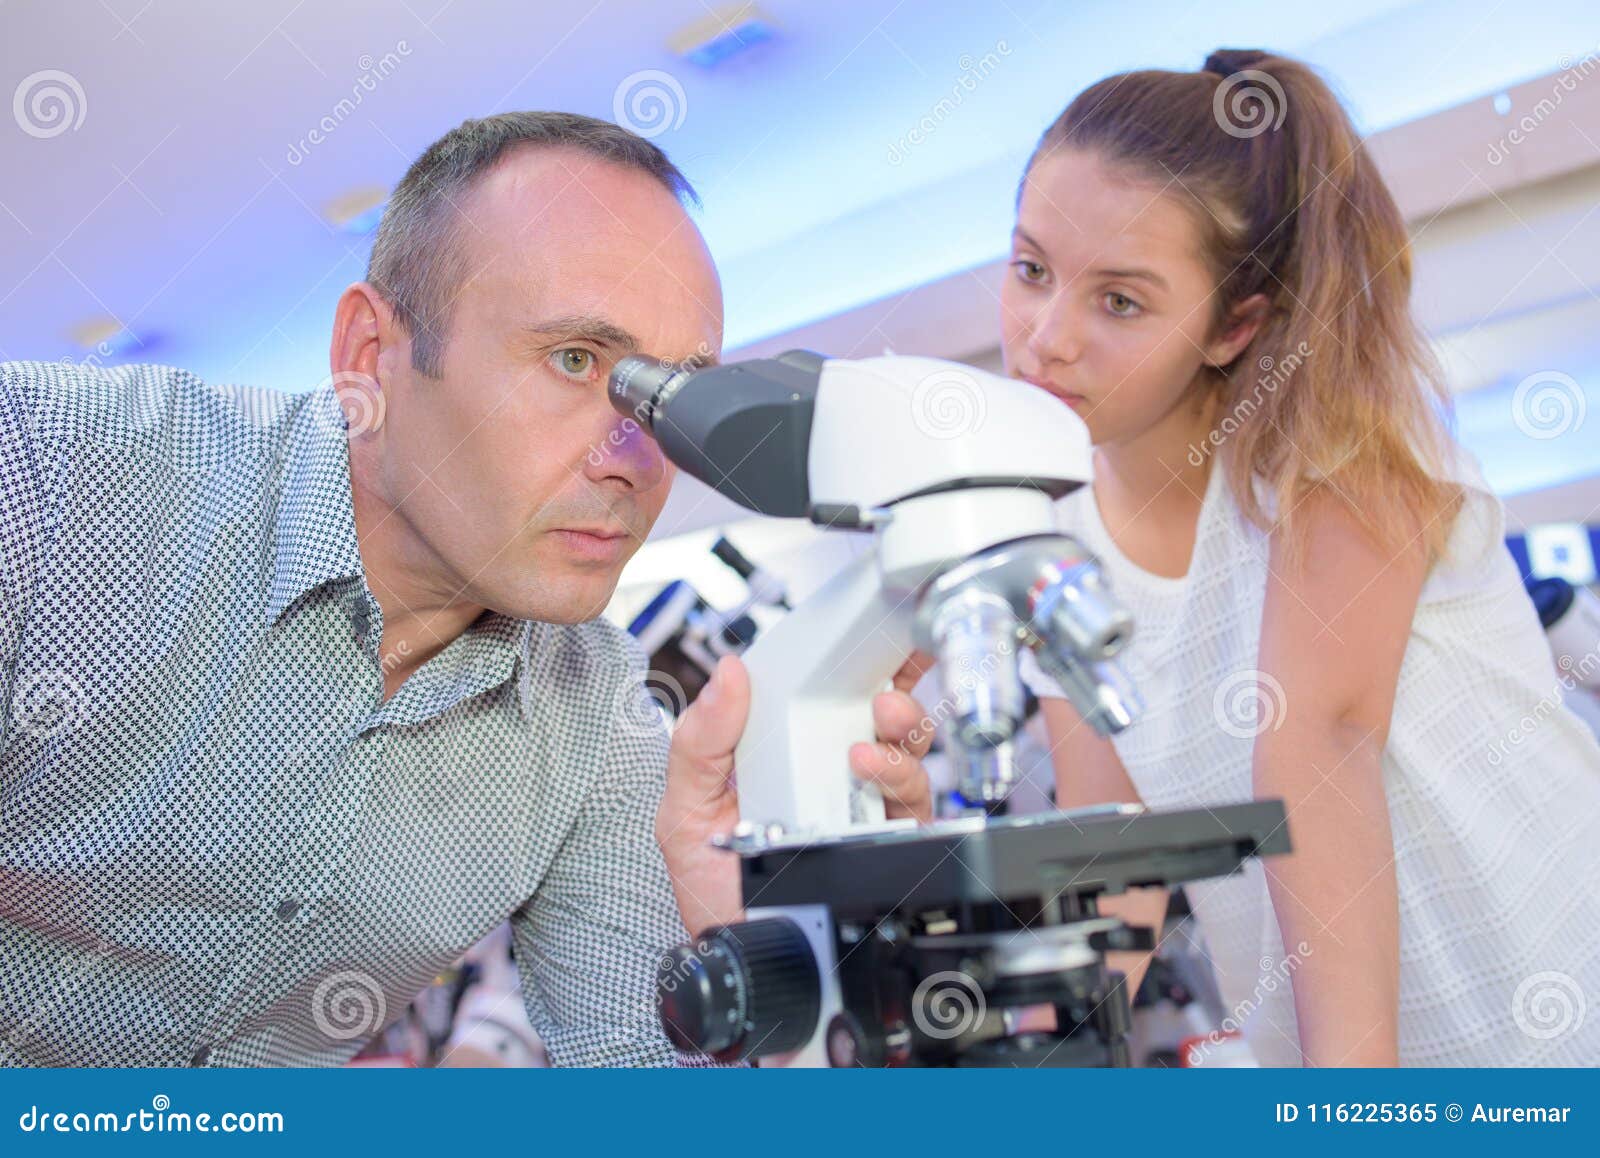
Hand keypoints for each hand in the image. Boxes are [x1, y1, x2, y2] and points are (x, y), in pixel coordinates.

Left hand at [657, 652, 936, 937]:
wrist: (736, 963)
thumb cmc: (713, 891)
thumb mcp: (687, 807)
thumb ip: (700, 741)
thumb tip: (727, 674)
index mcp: (786, 752)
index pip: (826, 694)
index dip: (854, 660)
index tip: (869, 632)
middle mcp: (832, 775)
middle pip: (882, 715)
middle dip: (896, 689)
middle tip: (882, 689)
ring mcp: (863, 809)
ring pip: (907, 754)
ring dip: (898, 735)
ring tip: (867, 741)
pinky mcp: (886, 844)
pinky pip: (914, 803)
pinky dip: (897, 779)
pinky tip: (867, 770)